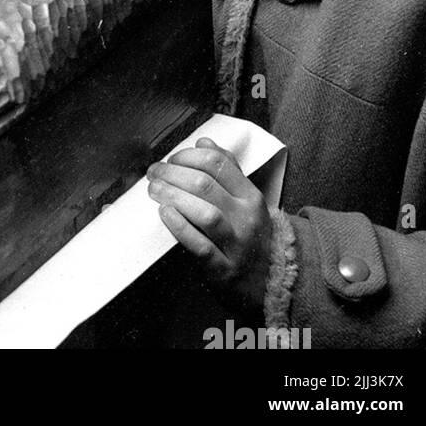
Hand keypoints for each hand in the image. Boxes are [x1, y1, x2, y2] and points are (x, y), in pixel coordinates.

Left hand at [146, 136, 272, 316]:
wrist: (272, 283)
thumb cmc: (252, 236)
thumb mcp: (248, 200)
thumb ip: (228, 169)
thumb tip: (204, 141)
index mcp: (251, 197)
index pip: (217, 164)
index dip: (187, 156)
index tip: (171, 159)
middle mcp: (246, 218)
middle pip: (205, 185)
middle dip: (172, 174)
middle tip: (153, 173)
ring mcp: (236, 245)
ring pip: (205, 213)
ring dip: (173, 196)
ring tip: (155, 190)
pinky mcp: (223, 270)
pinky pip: (201, 246)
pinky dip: (180, 227)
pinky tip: (165, 214)